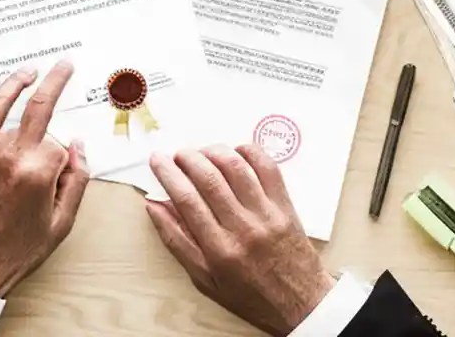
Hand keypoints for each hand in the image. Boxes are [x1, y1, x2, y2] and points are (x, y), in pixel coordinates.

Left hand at [0, 61, 90, 296]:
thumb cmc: (17, 250)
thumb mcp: (62, 223)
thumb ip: (77, 181)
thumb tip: (78, 148)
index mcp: (37, 174)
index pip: (60, 146)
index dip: (64, 159)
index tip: (61, 172)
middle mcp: (10, 156)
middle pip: (39, 106)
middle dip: (56, 81)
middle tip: (65, 66)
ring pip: (4, 106)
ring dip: (18, 83)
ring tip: (31, 71)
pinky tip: (1, 93)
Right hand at [147, 145, 335, 335]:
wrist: (299, 303)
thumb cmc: (249, 294)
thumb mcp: (205, 279)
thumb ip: (177, 241)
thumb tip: (154, 207)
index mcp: (219, 249)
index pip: (187, 199)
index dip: (168, 174)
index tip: (157, 160)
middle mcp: (243, 228)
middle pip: (209, 178)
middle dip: (187, 158)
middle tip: (177, 155)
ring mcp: (266, 214)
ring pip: (236, 168)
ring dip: (214, 151)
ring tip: (201, 151)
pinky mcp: (285, 205)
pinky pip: (268, 167)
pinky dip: (249, 152)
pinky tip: (234, 153)